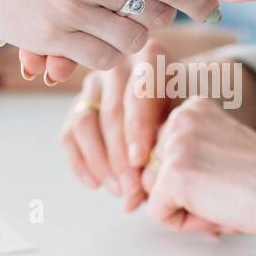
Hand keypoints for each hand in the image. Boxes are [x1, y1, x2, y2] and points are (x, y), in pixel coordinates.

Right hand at [0, 0, 217, 72]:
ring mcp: (72, 5)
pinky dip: (105, 54)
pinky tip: (97, 40)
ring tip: (123, 26)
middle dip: (162, 14)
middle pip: (155, 7)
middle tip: (158, 13)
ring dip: (133, 37)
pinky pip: (100, 56)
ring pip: (132, 37)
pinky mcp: (51, 34)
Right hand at [61, 39, 183, 205]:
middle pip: (111, 111)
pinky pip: (69, 134)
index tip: (140, 160)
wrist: (178, 93)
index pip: (140, 92)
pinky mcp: (78, 104)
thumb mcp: (185, 123)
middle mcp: (117, 64)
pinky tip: (96, 184)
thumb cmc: (187, 108)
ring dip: (100, 162)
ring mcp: (93, 84)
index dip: (138, 128)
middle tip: (130, 188)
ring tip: (118, 190)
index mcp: (151, 56)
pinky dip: (80, 162)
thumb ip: (165, 154)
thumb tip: (132, 199)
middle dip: (120, 155)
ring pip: (85, 123)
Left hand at [140, 98, 255, 237]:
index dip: (193, 179)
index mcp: (192, 108)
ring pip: (152, 194)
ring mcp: (174, 145)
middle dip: (183, 194)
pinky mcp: (173, 175)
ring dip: (185, 208)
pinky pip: (159, 214)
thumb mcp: (220, 152)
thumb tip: (140, 186)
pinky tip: (218, 211)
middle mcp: (179, 118)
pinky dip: (186, 224)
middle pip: (153, 173)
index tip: (227, 178)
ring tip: (224, 201)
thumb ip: (186, 156)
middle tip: (227, 193)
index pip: (162, 154)